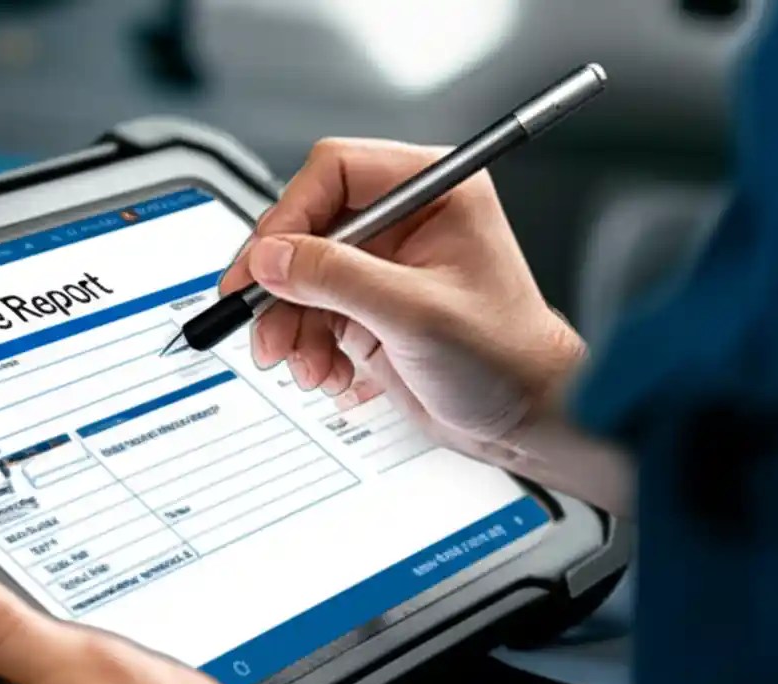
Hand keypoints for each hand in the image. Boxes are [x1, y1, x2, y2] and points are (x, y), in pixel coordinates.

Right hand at [221, 138, 586, 467]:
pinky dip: (306, 347)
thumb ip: (336, 278)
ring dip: (288, 323)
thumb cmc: (505, 355)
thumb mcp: (414, 312)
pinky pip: (309, 313)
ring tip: (302, 364)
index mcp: (432, 190)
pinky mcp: (365, 306)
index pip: (335, 172)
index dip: (289, 215)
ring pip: (299, 275)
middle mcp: (402, 219)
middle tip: (256, 318)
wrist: (520, 417)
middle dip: (280, 282)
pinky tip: (328, 372)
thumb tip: (271, 257)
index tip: (261, 263)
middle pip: (306, 226)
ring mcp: (380, 264)